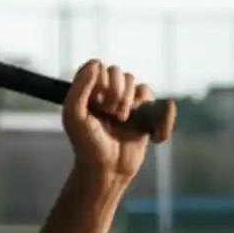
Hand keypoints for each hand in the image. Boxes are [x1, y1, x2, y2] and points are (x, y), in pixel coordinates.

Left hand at [63, 59, 153, 183]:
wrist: (106, 169)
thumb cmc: (86, 144)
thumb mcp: (74, 116)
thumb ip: (79, 87)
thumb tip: (96, 63)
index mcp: (88, 89)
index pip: (99, 67)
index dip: (101, 85)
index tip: (97, 105)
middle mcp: (107, 91)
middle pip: (120, 73)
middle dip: (117, 95)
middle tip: (111, 116)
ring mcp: (127, 102)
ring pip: (138, 85)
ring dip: (132, 105)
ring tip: (123, 123)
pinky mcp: (145, 114)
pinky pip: (159, 103)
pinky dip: (159, 118)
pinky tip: (152, 136)